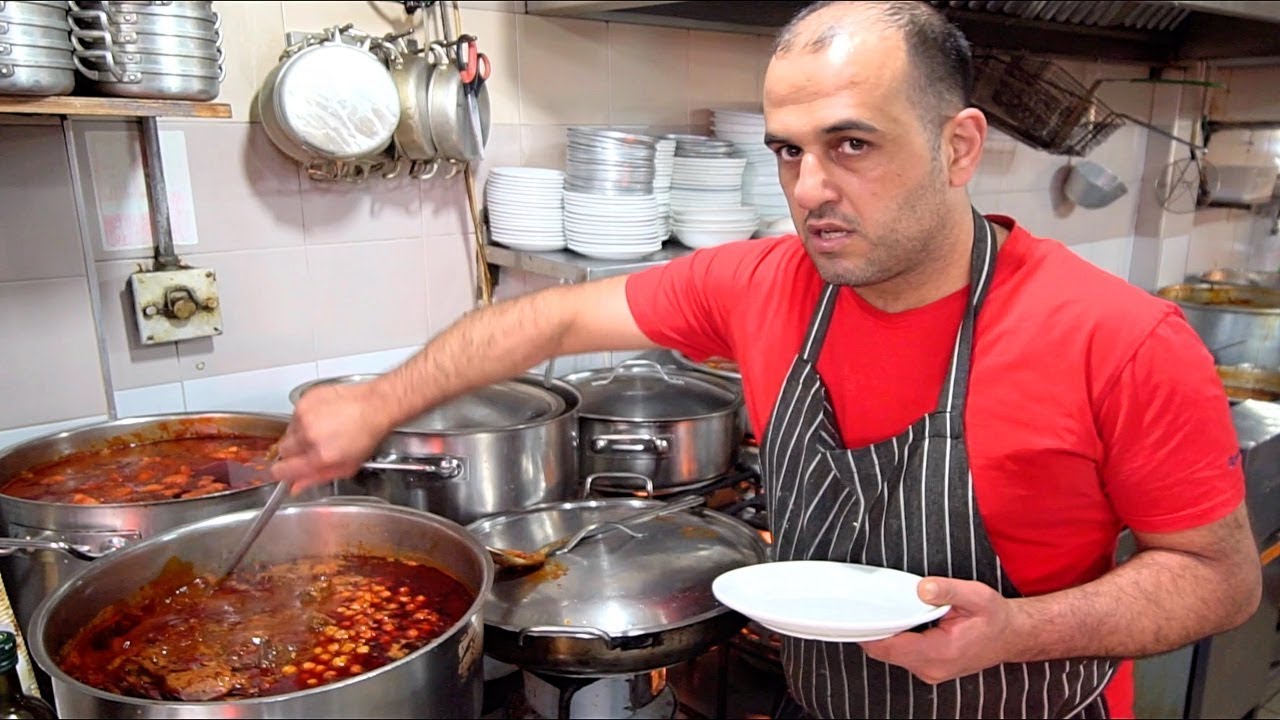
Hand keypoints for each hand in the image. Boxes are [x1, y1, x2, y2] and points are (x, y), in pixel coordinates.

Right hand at [270, 380, 393, 493]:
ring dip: (300, 433)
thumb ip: (317, 478)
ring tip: (322, 429)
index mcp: (320, 456)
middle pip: (283, 450)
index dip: (281, 472)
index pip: (282, 470)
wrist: (375, 405)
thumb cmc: (367, 435)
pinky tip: (323, 416)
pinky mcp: (305, 399)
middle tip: (312, 447)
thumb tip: (295, 487)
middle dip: (294, 452)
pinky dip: (304, 417)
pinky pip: (295, 414)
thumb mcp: (347, 466)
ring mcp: (305, 415)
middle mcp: (309, 435)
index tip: (284, 471)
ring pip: (288, 431)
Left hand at [858, 577, 1022, 684]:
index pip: (891, 647)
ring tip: (884, 610)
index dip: (870, 631)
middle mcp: (932, 668)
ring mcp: (929, 671)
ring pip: (890, 655)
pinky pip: (900, 655)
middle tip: (865, 605)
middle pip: (885, 652)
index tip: (857, 614)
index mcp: (941, 652)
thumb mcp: (977, 596)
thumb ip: (948, 590)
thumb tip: (922, 589)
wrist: (1011, 636)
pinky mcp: (928, 667)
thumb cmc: (995, 618)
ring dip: (884, 634)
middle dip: (873, 629)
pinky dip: (894, 639)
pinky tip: (897, 621)